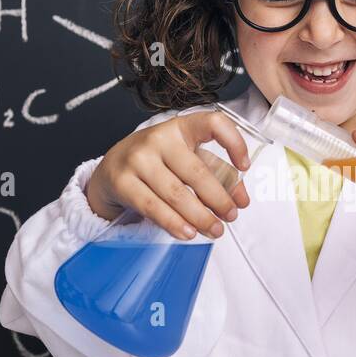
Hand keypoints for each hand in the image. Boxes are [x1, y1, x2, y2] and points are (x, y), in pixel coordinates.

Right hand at [87, 110, 252, 239]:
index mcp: (181, 127)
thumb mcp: (187, 161)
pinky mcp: (122, 182)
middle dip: (219, 199)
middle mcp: (159, 138)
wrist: (111, 170)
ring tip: (214, 230)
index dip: (234, 143)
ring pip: (177, 194)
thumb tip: (241, 200)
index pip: (213, 123)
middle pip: (197, 171)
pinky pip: (153, 207)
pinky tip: (187, 233)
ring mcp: (138, 159)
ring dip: (200, 216)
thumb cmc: (157, 164)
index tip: (244, 167)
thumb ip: (217, 176)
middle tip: (231, 216)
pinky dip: (174, 223)